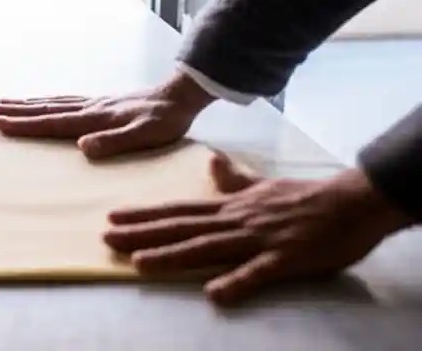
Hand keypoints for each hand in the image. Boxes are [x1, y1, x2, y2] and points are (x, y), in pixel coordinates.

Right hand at [0, 72, 213, 158]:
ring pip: (51, 103)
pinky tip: (39, 103)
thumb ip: (114, 142)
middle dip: (13, 111)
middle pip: (44, 110)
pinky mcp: (99, 103)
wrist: (181, 94)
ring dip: (24, 104)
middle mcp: (88, 108)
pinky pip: (63, 101)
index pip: (53, 123)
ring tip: (0, 103)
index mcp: (95, 119)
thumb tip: (82, 147)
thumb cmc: (165, 121)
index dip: (25, 125)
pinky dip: (44, 102)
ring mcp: (92, 103)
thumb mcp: (145, 136)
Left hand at [104, 155, 413, 304]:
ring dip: (173, 255)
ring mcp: (258, 240)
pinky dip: (236, 282)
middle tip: (107, 239)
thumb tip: (211, 163)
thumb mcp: (263, 185)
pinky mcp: (284, 259)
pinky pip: (258, 273)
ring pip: (208, 248)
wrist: (350, 201)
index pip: (180, 210)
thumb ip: (234, 180)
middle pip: (182, 228)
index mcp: (231, 207)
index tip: (113, 216)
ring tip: (139, 263)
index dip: (146, 214)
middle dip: (143, 234)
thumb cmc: (305, 198)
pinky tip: (214, 294)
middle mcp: (236, 221)